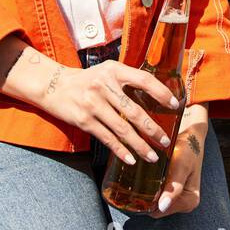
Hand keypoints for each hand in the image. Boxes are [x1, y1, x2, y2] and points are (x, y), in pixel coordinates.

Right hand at [38, 59, 180, 167]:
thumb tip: (159, 91)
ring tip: (153, 156)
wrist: (54, 86)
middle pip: (134, 111)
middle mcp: (104, 86)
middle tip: (166, 141)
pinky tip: (131, 159)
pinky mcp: (84, 120)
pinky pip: (107, 138)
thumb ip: (129, 78)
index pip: (144, 80)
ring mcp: (93, 104)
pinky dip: (120, 150)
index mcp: (114, 70)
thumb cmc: (88, 79)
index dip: (161, 93)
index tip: (175, 106)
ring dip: (140, 145)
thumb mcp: (108, 70)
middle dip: (152, 129)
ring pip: (122, 129)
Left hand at [148, 104, 208, 217]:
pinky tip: (146, 177)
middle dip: (146, 196)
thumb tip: (163, 207)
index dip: (147, 201)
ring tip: (143, 176)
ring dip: (146, 191)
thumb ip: (174, 187)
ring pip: (153, 201)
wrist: (189, 136)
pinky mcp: (170, 191)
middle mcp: (184, 203)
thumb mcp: (181, 166)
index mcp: (190, 201)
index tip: (139, 186)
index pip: (159, 212)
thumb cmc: (188, 148)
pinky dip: (148, 187)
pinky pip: (154, 194)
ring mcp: (177, 198)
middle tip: (141, 178)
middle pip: (155, 208)